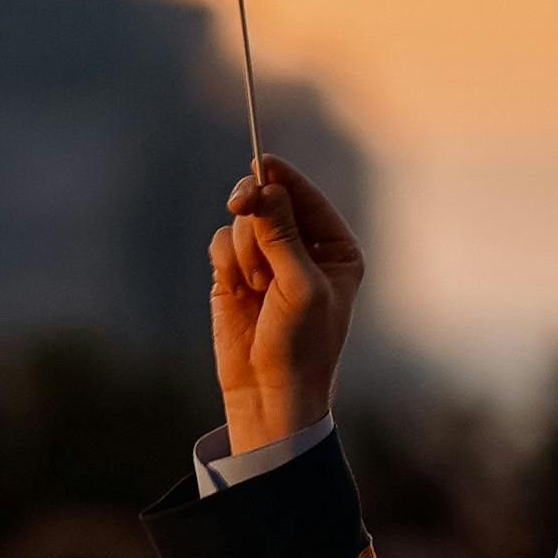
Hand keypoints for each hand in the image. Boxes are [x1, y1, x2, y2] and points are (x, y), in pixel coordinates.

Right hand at [208, 157, 364, 449]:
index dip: (284, 179)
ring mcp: (267, 260)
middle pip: (270, 201)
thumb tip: (263, 187)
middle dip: (257, 209)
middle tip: (239, 203)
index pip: (306, 198)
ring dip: (246, 251)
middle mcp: (303, 248)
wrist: (269, 393)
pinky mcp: (235, 274)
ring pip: (243, 222)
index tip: (262, 164)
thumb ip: (281, 234)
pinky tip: (238, 290)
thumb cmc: (302, 345)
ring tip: (257, 288)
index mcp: (335, 249)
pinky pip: (221, 243)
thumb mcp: (300, 286)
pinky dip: (226, 262)